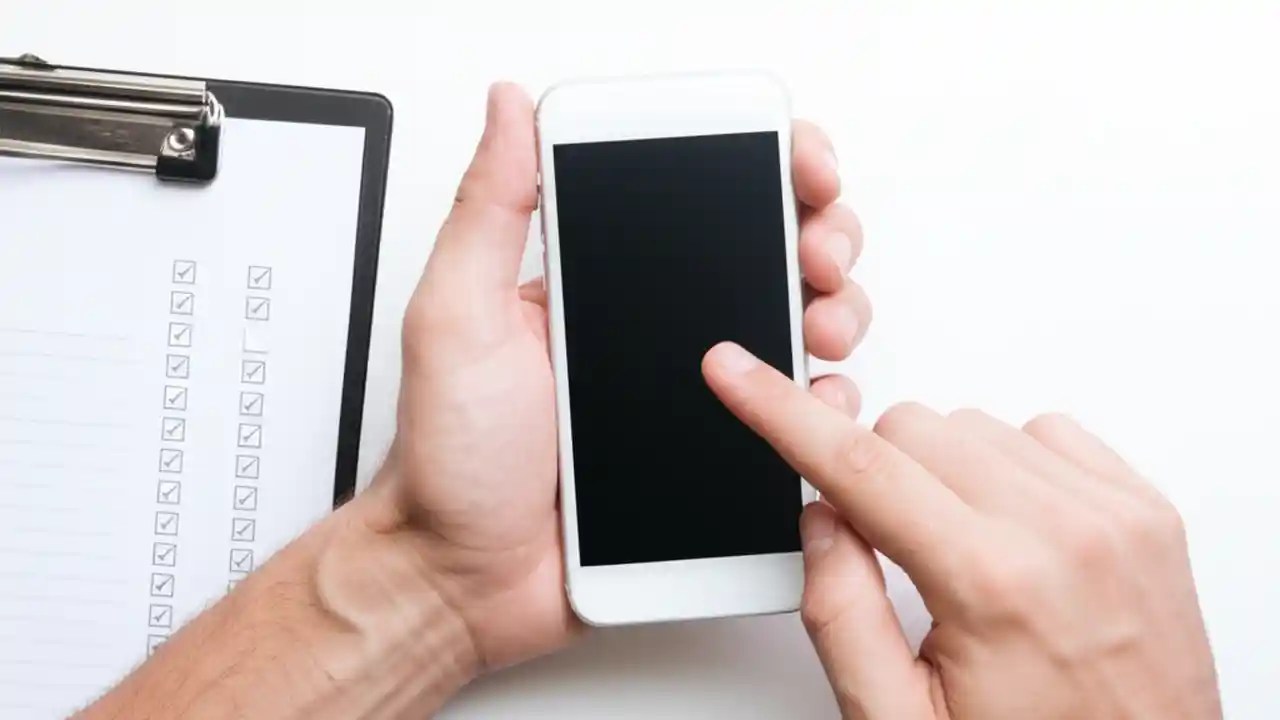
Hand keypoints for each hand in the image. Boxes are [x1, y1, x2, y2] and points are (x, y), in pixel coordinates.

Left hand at [374, 83, 869, 672]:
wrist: (463, 581)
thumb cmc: (450, 457)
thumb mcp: (455, 315)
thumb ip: (489, 210)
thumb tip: (507, 107)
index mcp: (602, 283)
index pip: (697, 201)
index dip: (764, 170)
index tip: (798, 164)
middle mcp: (653, 332)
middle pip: (766, 257)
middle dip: (819, 236)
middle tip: (818, 249)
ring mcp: (689, 395)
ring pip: (791, 331)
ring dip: (834, 309)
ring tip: (821, 322)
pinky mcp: (710, 460)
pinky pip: (787, 421)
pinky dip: (821, 401)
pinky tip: (816, 396)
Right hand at [703, 348, 1221, 718]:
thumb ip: (842, 615)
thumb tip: (821, 518)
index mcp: (992, 586)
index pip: (858, 467)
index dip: (781, 411)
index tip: (736, 373)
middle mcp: (1064, 533)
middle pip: (911, 427)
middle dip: (876, 476)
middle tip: (891, 549)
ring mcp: (1114, 514)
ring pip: (973, 423)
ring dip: (943, 473)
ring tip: (961, 554)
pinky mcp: (1146, 508)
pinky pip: (1044, 430)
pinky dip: (1007, 467)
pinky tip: (1009, 531)